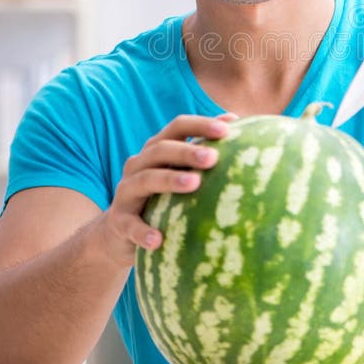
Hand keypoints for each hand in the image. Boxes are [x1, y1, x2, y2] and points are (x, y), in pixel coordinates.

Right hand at [99, 113, 236, 266]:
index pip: (177, 127)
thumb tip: (244, 130)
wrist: (120, 234)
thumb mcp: (180, 174)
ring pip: (145, 180)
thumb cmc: (163, 199)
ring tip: (194, 184)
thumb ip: (204, 155)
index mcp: (157, 149)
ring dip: (169, 180)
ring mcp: (126, 192)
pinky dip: (142, 231)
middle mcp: (138, 165)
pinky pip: (129, 224)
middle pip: (161, 150)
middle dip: (187, 151)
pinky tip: (158, 239)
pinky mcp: (118, 221)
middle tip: (213, 158)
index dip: (200, 124)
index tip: (228, 128)